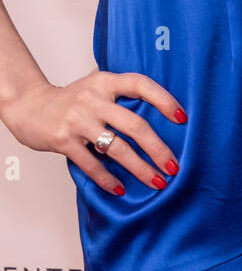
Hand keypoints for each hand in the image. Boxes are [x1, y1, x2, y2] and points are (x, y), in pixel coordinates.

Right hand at [4, 69, 184, 193]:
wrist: (29, 106)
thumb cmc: (69, 97)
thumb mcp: (94, 83)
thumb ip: (120, 88)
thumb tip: (156, 96)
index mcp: (106, 82)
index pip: (141, 85)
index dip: (164, 100)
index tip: (182, 117)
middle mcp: (94, 99)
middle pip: (134, 125)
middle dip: (157, 148)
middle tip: (173, 166)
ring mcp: (78, 121)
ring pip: (116, 148)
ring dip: (139, 168)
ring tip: (156, 181)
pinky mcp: (63, 141)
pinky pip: (91, 163)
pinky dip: (106, 178)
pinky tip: (120, 188)